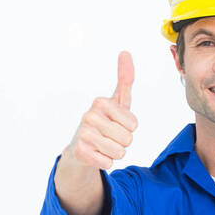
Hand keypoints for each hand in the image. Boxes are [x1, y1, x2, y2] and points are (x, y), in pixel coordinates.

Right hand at [69, 51, 137, 170]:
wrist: (80, 147)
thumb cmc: (104, 122)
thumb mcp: (116, 102)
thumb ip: (125, 79)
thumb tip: (125, 52)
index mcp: (100, 102)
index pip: (133, 124)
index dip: (128, 128)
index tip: (115, 123)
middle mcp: (89, 116)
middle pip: (127, 139)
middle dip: (122, 142)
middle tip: (108, 136)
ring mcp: (83, 134)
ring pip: (119, 152)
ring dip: (114, 152)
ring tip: (102, 145)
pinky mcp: (80, 152)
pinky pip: (108, 163)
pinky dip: (105, 162)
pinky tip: (95, 154)